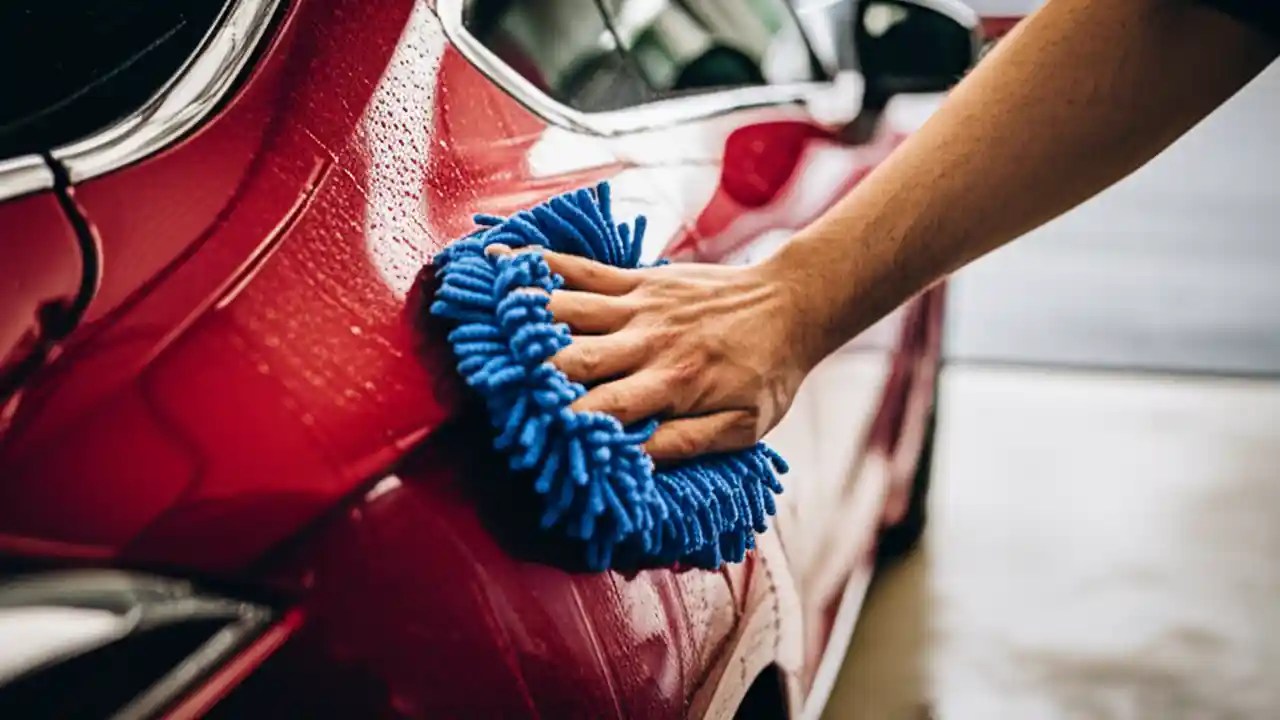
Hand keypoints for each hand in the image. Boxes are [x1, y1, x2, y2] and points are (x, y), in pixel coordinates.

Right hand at [497, 248, 820, 461]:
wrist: (791, 302)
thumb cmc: (766, 373)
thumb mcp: (742, 426)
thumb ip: (687, 444)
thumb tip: (633, 463)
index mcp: (673, 384)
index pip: (606, 409)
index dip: (565, 423)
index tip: (525, 436)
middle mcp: (648, 342)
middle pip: (574, 357)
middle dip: (530, 372)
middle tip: (481, 381)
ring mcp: (639, 305)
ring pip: (568, 308)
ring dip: (520, 315)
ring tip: (473, 318)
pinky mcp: (638, 280)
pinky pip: (583, 268)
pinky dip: (541, 263)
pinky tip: (503, 262)